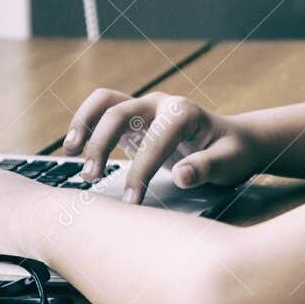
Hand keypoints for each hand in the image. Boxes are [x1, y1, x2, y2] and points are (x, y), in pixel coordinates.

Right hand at [62, 88, 260, 202]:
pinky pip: (102, 111)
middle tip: (92, 178)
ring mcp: (145, 108)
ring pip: (105, 103)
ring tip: (70, 152)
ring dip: (84, 125)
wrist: (233, 141)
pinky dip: (85, 123)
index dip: (140, 171)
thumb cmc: (232, 152)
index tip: (132, 201)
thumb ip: (206, 168)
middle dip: (101, 145)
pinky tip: (75, 146)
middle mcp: (160, 104)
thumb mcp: (230, 162)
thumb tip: (181, 175)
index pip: (154, 139)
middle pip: (119, 113)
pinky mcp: (134, 120)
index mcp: (183, 112)